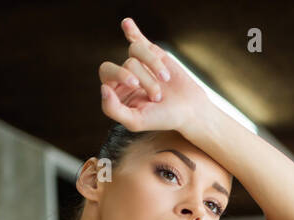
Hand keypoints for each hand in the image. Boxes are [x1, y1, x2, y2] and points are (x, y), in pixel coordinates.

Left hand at [98, 18, 214, 134]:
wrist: (190, 110)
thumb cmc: (163, 118)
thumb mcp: (136, 121)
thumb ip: (112, 110)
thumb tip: (103, 88)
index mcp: (117, 91)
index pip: (107, 74)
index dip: (120, 76)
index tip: (136, 86)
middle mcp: (126, 75)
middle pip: (125, 63)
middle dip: (141, 76)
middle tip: (155, 93)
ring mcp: (139, 63)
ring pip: (137, 52)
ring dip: (154, 68)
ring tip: (166, 82)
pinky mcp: (153, 53)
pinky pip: (138, 39)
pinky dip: (132, 31)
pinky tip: (127, 24)